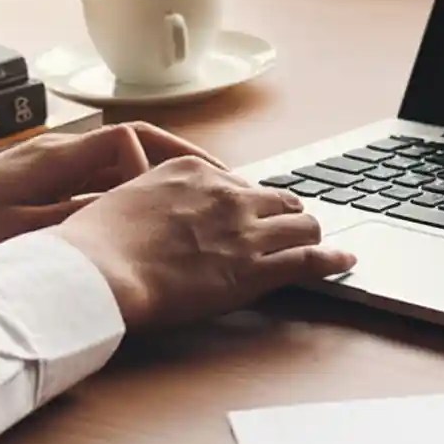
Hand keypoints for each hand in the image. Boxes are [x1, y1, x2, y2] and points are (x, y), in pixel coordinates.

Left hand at [0, 122, 221, 278]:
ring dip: (157, 175)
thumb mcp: (27, 235)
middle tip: (220, 184)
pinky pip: (98, 176)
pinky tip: (139, 218)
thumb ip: (86, 219)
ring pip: (118, 159)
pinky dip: (128, 190)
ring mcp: (46, 162)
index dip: (168, 159)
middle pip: (134, 141)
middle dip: (180, 160)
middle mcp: (57, 149)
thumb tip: (141, 210)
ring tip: (192, 200)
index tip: (198, 185)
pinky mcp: (34, 180)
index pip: (131, 139)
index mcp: (59, 156)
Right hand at [51, 155, 356, 326]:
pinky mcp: (256, 269)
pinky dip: (333, 260)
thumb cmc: (97, 241)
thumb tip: (158, 210)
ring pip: (301, 226)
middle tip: (290, 230)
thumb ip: (153, 195)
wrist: (98, 271)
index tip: (252, 212)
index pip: (239, 183)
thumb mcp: (125, 197)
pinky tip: (345, 261)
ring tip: (318, 245)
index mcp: (193, 172)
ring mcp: (245, 231)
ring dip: (310, 236)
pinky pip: (309, 260)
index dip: (250, 203)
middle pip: (278, 200)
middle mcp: (226, 194)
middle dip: (285, 216)